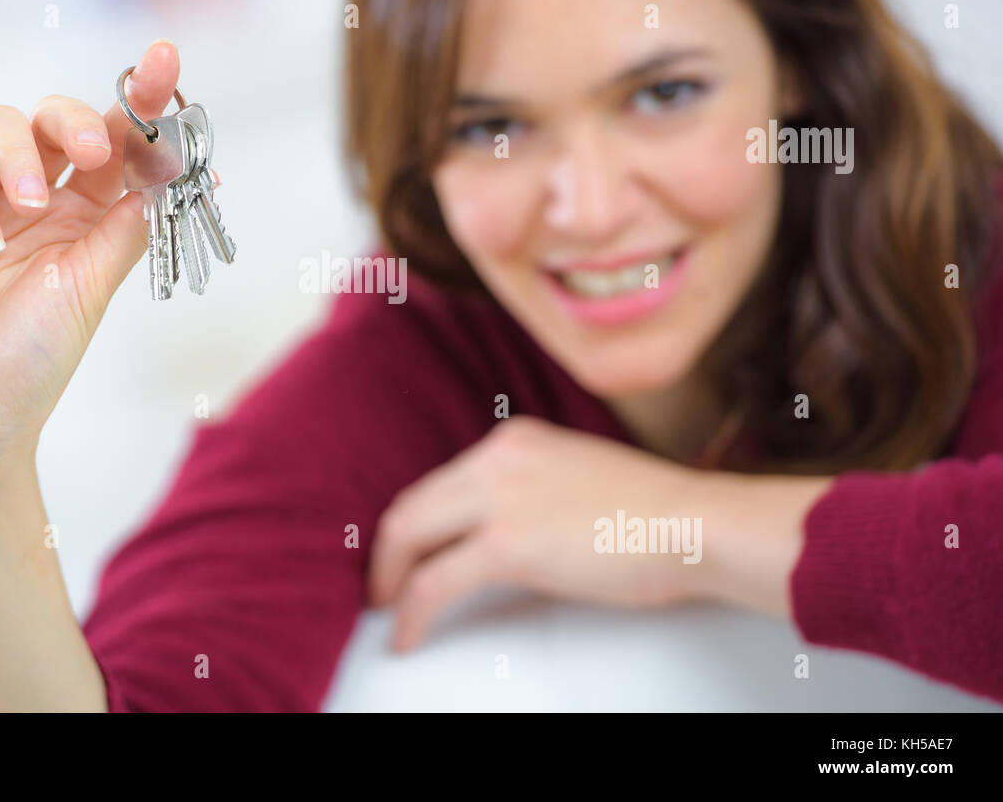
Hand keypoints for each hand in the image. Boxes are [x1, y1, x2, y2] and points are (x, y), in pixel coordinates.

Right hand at [0, 40, 180, 465]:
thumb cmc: (33, 361)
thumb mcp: (91, 289)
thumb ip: (125, 228)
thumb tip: (176, 172)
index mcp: (83, 214)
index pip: (115, 144)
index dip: (142, 103)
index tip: (166, 60)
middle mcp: (32, 198)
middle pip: (55, 120)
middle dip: (78, 118)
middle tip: (94, 148)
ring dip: (22, 154)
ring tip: (33, 207)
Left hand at [368, 415, 701, 649]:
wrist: (693, 523)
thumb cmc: (654, 513)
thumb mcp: (577, 477)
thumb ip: (532, 489)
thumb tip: (499, 530)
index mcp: (514, 441)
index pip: (441, 481)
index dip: (416, 522)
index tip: (407, 551)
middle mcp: (497, 458)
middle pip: (413, 504)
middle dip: (389, 550)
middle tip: (382, 584)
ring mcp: (498, 498)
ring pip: (409, 536)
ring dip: (390, 578)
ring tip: (388, 610)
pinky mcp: (506, 543)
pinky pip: (434, 582)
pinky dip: (412, 612)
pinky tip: (408, 634)